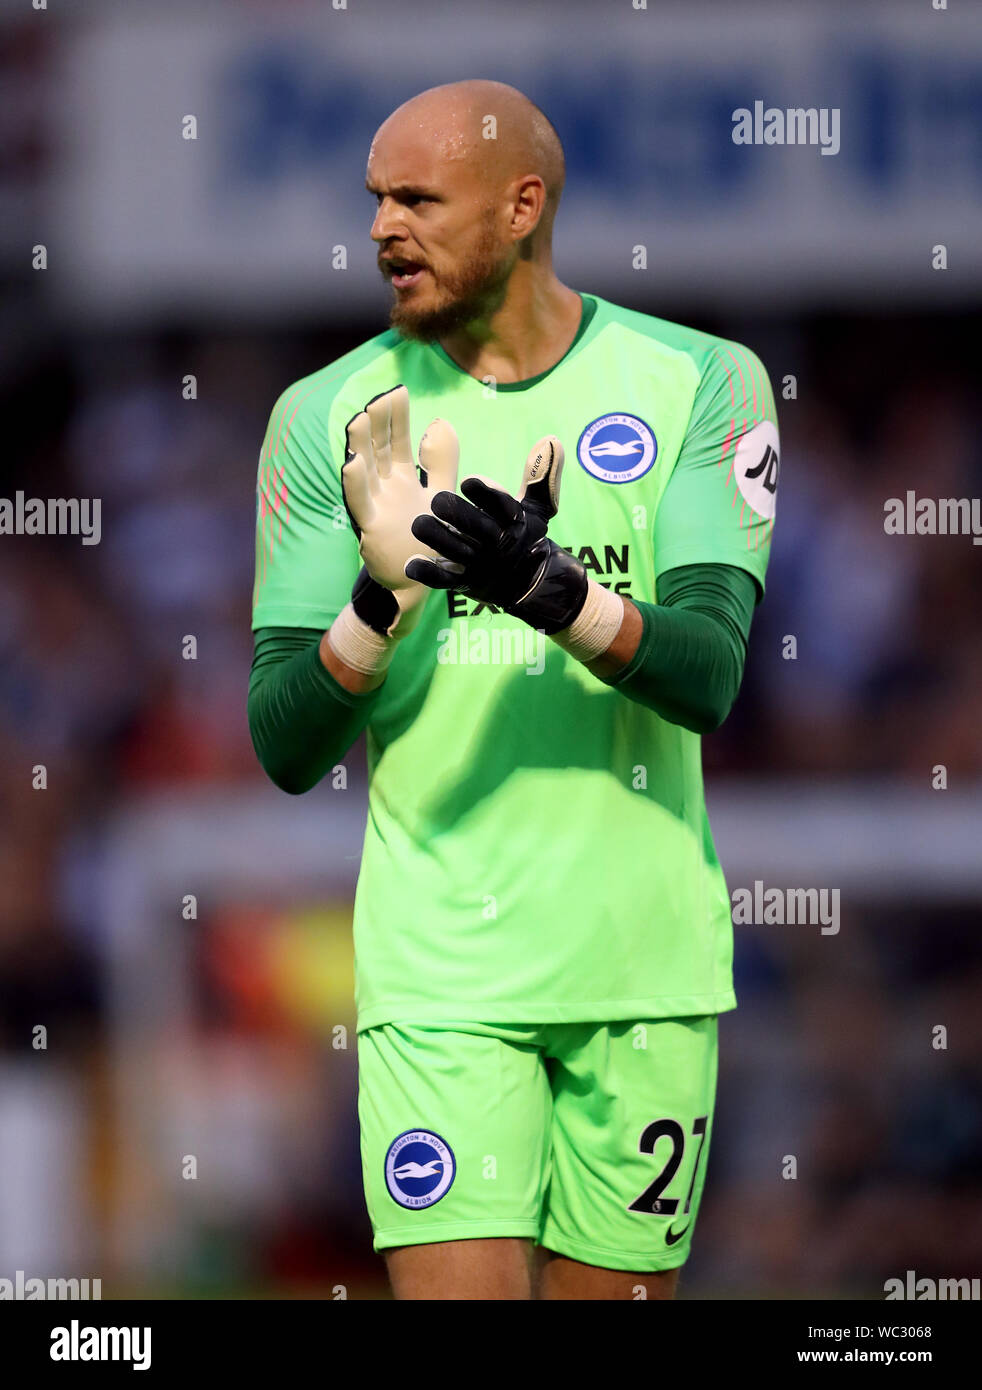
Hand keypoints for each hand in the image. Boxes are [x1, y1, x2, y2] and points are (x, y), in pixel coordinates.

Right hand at [342, 384, 457, 636]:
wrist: (419, 581)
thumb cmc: (428, 539)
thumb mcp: (441, 493)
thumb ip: (441, 460)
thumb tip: (438, 421)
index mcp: (402, 478)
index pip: (397, 440)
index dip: (397, 417)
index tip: (398, 390)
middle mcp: (385, 488)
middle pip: (379, 449)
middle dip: (377, 424)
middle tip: (379, 398)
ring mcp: (375, 506)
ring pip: (364, 470)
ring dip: (360, 446)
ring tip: (359, 419)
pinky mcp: (369, 528)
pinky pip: (360, 503)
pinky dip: (355, 483)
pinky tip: (353, 463)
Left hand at [406, 435, 587, 634]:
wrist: (528, 584)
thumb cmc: (525, 535)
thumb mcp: (538, 508)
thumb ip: (540, 476)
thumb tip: (550, 439)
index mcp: (513, 521)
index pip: (501, 505)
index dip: (486, 494)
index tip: (469, 481)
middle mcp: (496, 543)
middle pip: (477, 528)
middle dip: (457, 514)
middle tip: (437, 500)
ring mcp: (479, 565)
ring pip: (456, 551)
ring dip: (436, 538)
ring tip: (419, 524)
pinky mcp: (464, 583)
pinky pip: (444, 580)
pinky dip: (428, 573)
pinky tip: (411, 564)